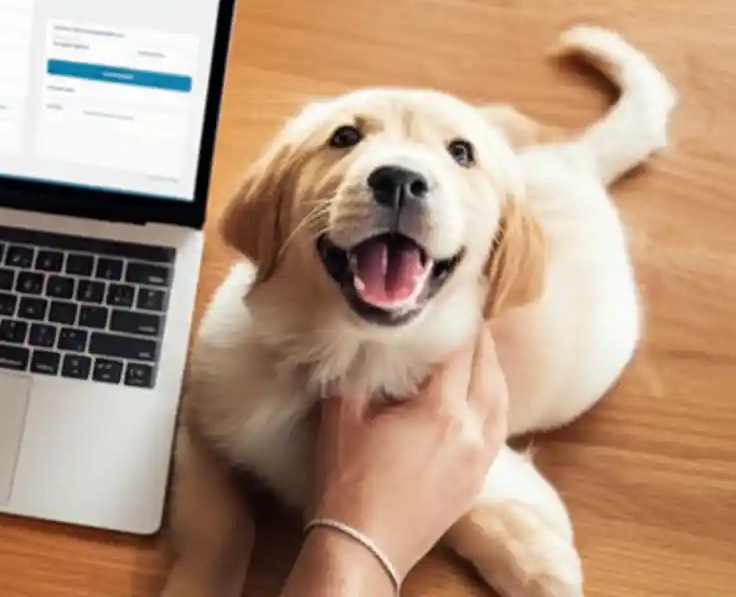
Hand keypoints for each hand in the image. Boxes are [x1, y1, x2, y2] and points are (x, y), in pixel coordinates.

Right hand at [308, 329, 507, 579]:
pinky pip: (498, 430)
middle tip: (470, 317)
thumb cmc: (347, 481)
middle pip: (489, 372)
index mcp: (440, 410)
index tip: (455, 299)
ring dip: (493, 371)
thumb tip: (361, 346)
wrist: (363, 544)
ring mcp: (479, 459)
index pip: (460, 351)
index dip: (459, 321)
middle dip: (481, 341)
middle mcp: (471, 432)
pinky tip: (482, 399)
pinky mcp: (476, 482)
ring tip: (480, 352)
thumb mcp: (341, 417)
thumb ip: (356, 376)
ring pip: (500, 402)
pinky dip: (494, 404)